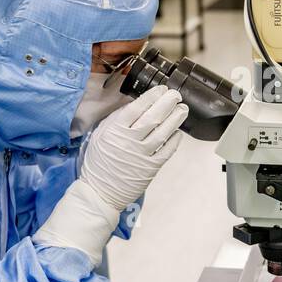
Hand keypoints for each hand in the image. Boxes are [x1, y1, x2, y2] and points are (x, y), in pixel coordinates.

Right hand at [33, 87, 185, 266]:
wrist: (100, 192)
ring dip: (175, 119)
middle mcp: (130, 141)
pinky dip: (175, 140)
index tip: (161, 90)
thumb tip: (135, 105)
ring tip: (182, 110)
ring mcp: (142, 155)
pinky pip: (167, 151)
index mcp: (115, 130)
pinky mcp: (151, 168)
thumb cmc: (99, 162)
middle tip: (176, 95)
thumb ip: (116, 120)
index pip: (136, 108)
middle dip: (167, 103)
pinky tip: (178, 132)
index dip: (151, 96)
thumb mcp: (100, 135)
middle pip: (153, 117)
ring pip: (163, 132)